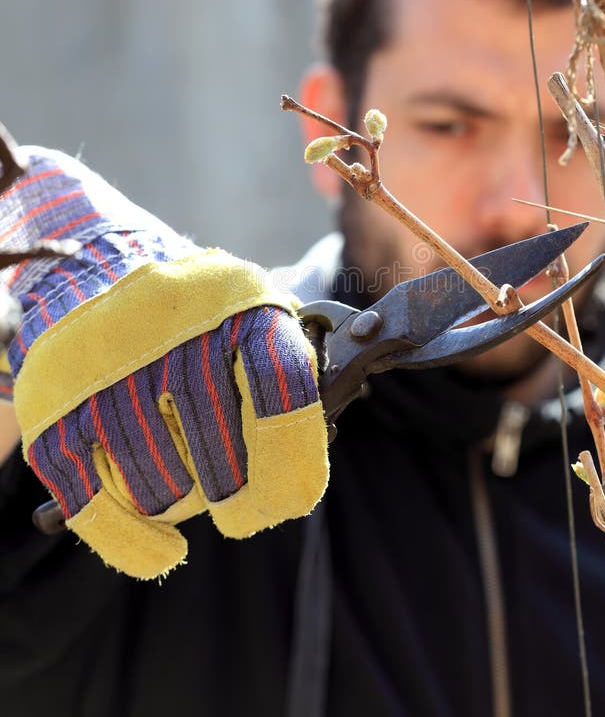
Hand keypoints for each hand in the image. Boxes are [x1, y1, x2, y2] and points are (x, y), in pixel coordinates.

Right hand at [1, 148, 327, 577]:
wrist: (103, 275)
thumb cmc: (209, 319)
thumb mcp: (263, 317)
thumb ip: (304, 372)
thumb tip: (325, 443)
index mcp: (245, 304)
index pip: (282, 392)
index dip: (291, 465)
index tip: (285, 502)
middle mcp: (177, 329)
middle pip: (219, 459)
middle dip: (234, 494)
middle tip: (238, 503)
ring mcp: (111, 366)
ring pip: (161, 488)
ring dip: (182, 502)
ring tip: (188, 477)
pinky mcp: (57, 405)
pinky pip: (95, 503)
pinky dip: (133, 542)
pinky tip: (163, 552)